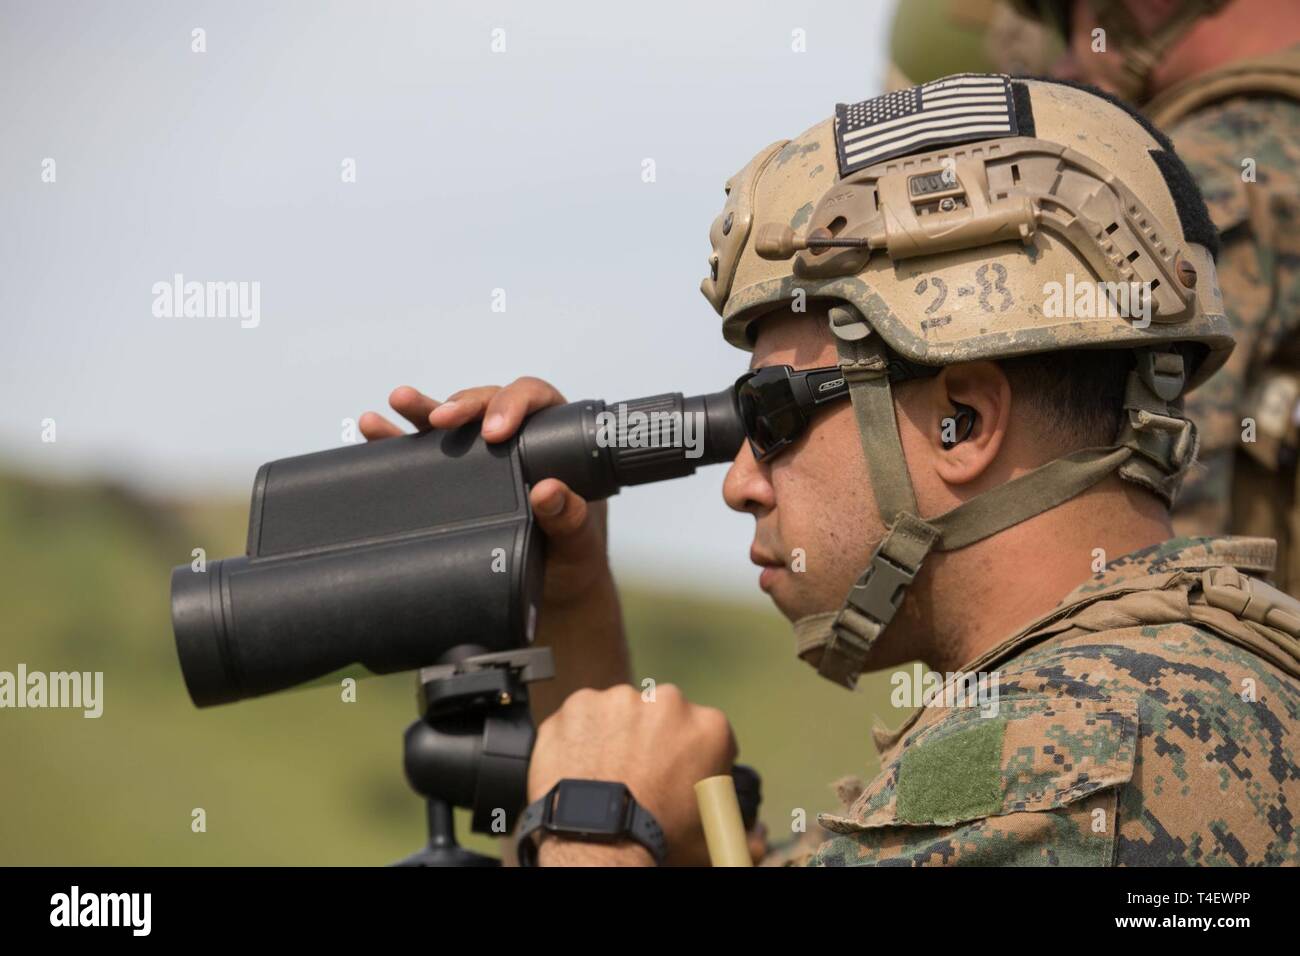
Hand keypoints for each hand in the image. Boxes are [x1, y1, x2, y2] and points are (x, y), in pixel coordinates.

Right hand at [359, 381, 608, 604]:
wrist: (551, 588)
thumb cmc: (572, 556)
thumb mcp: (578, 540)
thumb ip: (570, 517)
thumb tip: (547, 492)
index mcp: (554, 437)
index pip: (534, 399)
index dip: (512, 404)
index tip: (494, 431)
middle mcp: (514, 437)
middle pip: (485, 403)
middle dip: (462, 406)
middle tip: (443, 420)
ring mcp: (478, 456)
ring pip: (449, 421)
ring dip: (421, 409)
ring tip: (398, 401)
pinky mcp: (450, 478)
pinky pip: (420, 453)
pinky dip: (395, 440)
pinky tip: (372, 427)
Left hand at [527, 684, 737, 866]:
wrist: (596, 841)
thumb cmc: (658, 840)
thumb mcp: (712, 843)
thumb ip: (743, 837)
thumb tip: (756, 838)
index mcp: (709, 727)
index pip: (706, 736)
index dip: (693, 760)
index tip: (677, 780)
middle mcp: (667, 701)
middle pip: (663, 718)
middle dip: (654, 741)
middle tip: (639, 778)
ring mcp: (619, 699)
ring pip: (621, 713)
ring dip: (617, 735)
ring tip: (607, 774)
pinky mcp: (579, 704)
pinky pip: (583, 717)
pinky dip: (580, 736)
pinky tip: (581, 766)